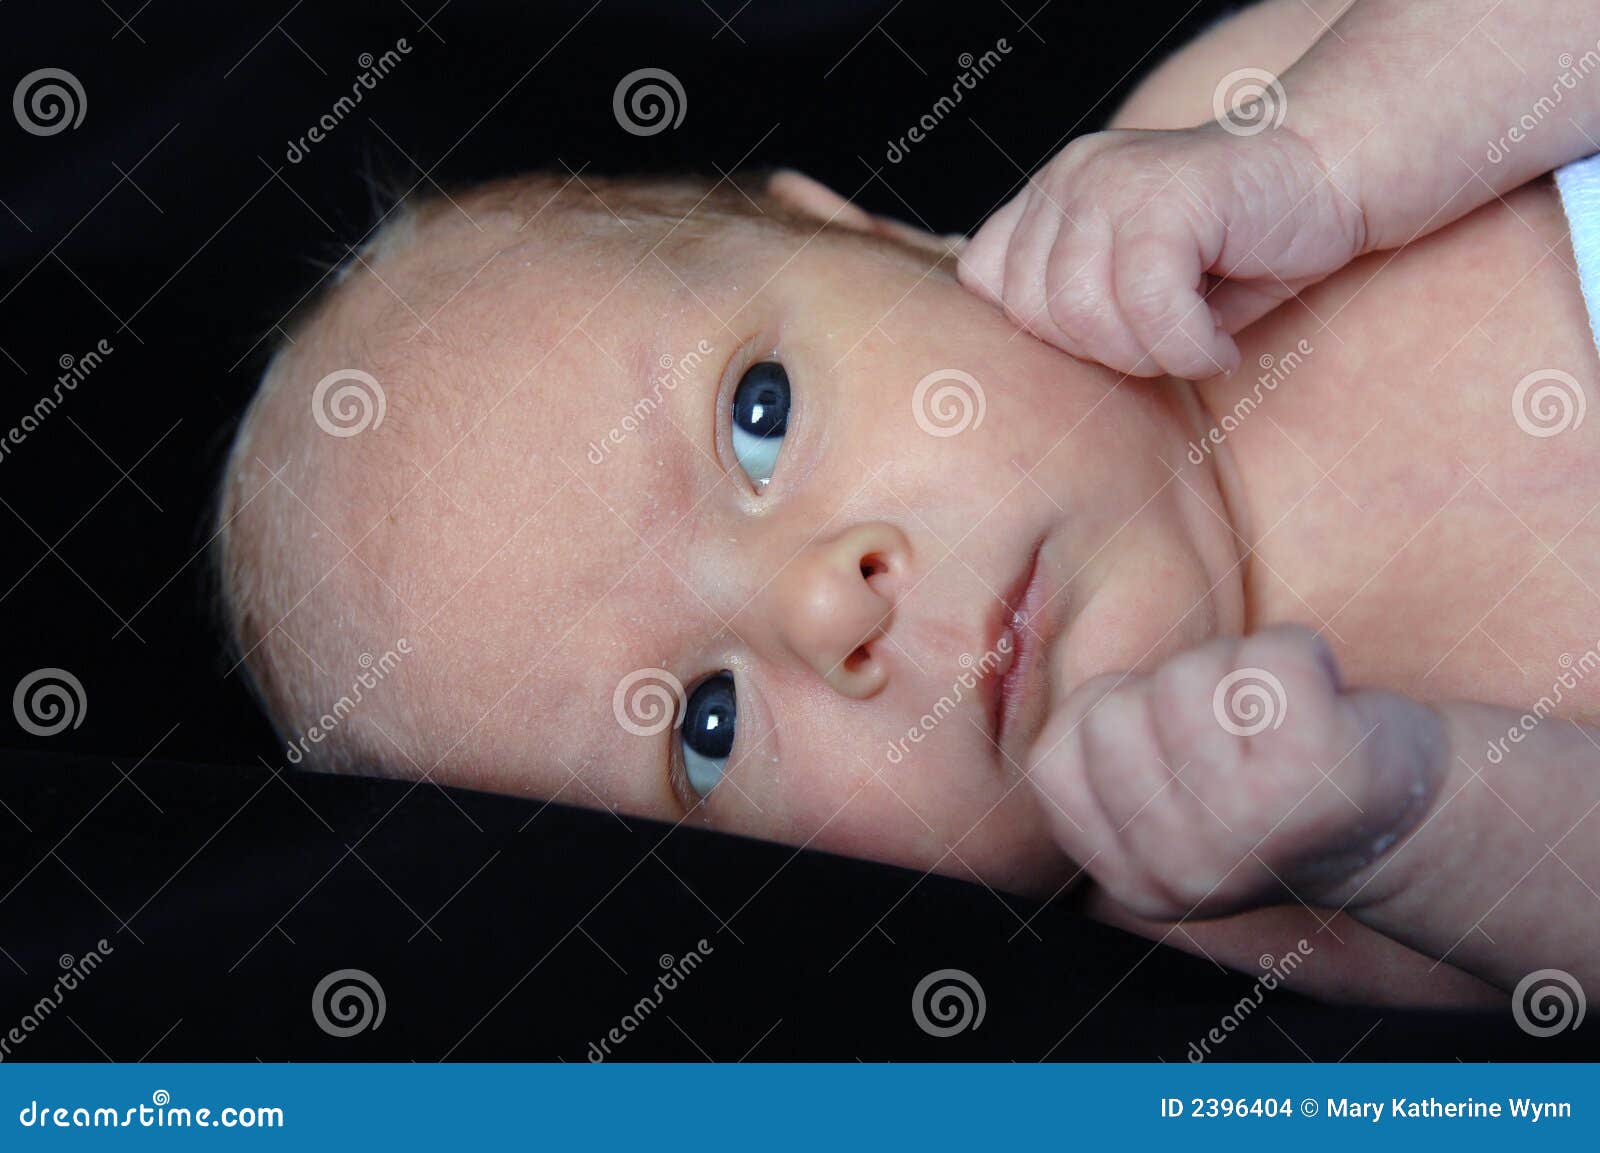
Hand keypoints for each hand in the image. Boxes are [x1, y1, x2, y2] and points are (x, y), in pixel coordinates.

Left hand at [958, 124, 1364, 378]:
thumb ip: (1072, 311)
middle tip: (1168, 348)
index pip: (988, 285)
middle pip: (1031, 311)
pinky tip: (1220, 347)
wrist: (1333, 176)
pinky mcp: (1166, 197)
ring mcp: (1112, 180)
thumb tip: (1022, 393)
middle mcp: (1070, 179)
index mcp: (1051, 197)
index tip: (1118, 340)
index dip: (1048, 337)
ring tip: (1193, 346)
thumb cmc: (1237, 250)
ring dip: (1146, 355)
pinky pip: (1147, 303)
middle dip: (1103, 355)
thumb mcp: (1135, 286)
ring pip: (1082, 312)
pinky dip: (1188, 347)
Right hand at [1026, 625, 1445, 920]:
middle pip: (1119, 704)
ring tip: (1280, 723)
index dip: (1116, 716)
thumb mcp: (1155, 793)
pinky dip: (1302, 652)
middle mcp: (1180, 871)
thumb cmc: (1264, 776)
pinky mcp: (1317, 779)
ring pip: (1188, 674)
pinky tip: (1327, 704)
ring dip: (1238, 671)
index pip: (1058, 750)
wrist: (1409, 814)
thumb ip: (1087, 756)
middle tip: (1239, 736)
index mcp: (1131, 876)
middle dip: (1177, 689)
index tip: (1177, 747)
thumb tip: (974, 654)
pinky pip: (1267, 655)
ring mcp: (1247, 829)